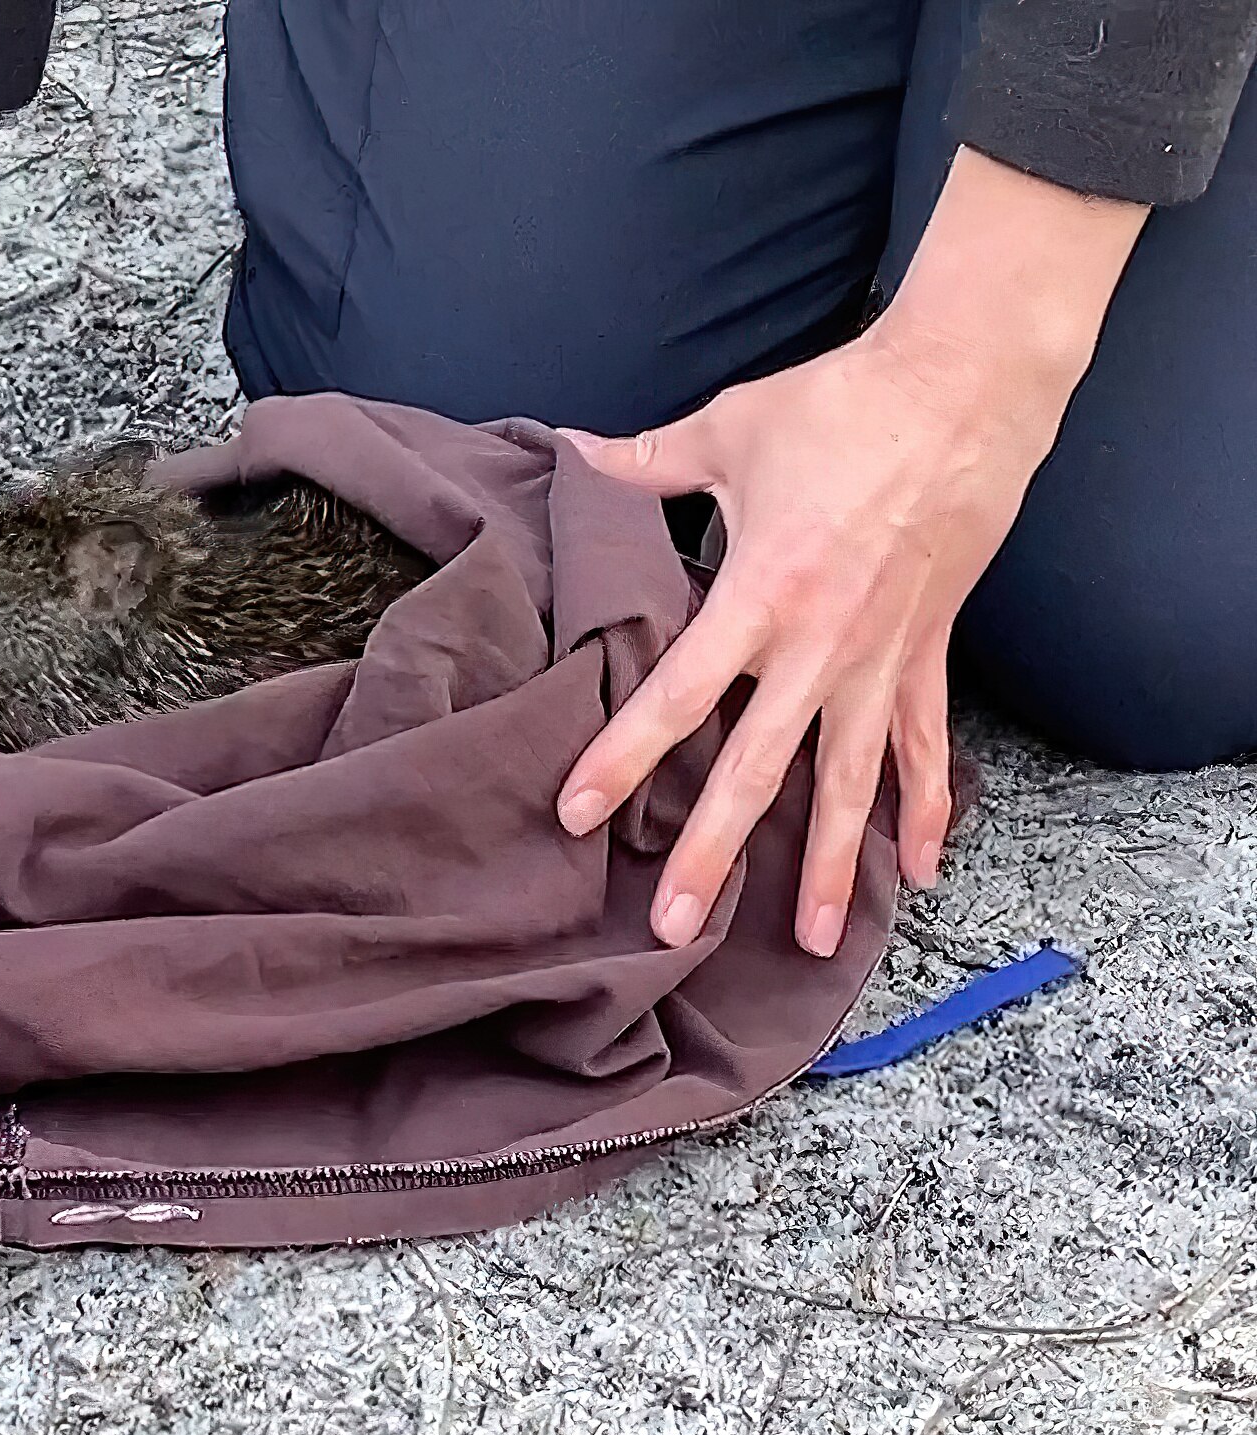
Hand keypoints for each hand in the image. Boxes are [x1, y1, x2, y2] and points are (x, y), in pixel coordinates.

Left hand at [552, 148, 1146, 957]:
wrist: (969, 388)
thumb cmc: (842, 404)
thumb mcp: (729, 430)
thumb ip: (646, 463)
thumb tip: (572, 452)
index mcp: (761, 595)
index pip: (675, 696)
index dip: (622, 758)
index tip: (577, 812)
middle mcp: (822, 645)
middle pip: (755, 769)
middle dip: (714, 852)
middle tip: (674, 924)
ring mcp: (881, 658)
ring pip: (850, 782)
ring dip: (832, 865)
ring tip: (814, 940)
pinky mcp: (929, 653)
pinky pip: (926, 747)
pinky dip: (927, 809)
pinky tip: (918, 872)